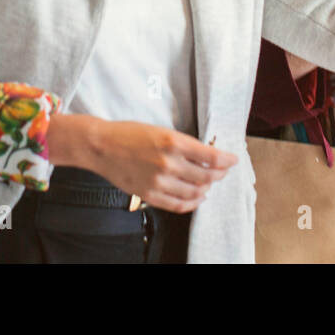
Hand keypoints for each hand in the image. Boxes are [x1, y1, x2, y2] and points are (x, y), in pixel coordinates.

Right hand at [48, 115, 235, 212]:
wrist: (102, 146)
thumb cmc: (129, 134)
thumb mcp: (161, 130)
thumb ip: (184, 144)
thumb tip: (206, 155)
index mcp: (173, 142)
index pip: (211, 157)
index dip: (227, 160)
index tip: (233, 160)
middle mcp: (168, 163)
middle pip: (206, 176)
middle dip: (219, 174)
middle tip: (222, 172)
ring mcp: (159, 181)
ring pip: (195, 192)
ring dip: (206, 189)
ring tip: (208, 184)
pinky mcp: (150, 194)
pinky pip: (178, 204)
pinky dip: (192, 203)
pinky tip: (196, 197)